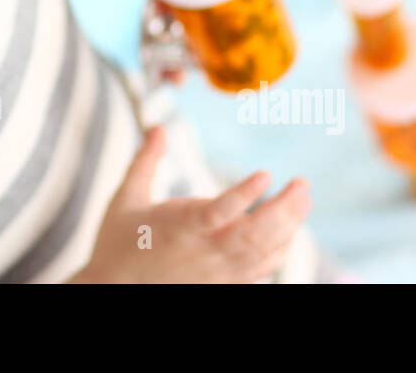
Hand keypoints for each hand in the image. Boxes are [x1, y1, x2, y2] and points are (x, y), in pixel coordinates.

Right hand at [73, 126, 312, 282]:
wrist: (112, 289)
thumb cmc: (117, 240)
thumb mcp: (125, 196)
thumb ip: (145, 159)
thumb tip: (157, 125)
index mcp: (176, 227)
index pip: (216, 211)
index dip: (243, 194)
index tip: (266, 173)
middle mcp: (200, 251)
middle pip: (252, 234)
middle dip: (284, 209)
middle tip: (304, 184)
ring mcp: (214, 272)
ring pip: (261, 253)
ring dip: (288, 227)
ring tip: (303, 200)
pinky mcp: (220, 285)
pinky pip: (258, 271)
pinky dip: (278, 251)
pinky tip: (289, 232)